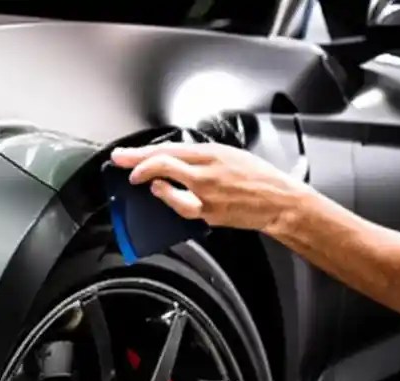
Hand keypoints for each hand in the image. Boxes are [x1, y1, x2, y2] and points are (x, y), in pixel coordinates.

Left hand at [109, 142, 310, 235]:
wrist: (280, 201)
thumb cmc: (259, 178)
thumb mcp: (230, 155)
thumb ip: (202, 157)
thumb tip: (175, 160)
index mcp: (212, 153)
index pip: (169, 149)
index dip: (142, 152)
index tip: (125, 154)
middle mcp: (207, 170)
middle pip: (162, 162)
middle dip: (136, 162)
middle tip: (120, 162)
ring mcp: (206, 192)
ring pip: (168, 183)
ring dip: (150, 179)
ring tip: (139, 178)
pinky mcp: (209, 212)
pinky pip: (181, 206)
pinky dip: (168, 198)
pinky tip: (160, 193)